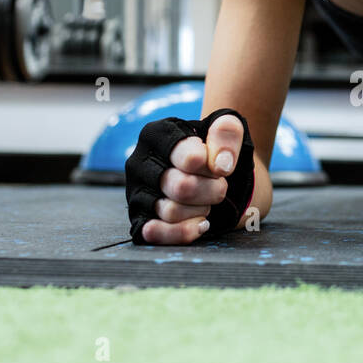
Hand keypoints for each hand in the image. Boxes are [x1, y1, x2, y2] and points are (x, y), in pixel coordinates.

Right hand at [131, 113, 246, 245]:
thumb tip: (221, 164)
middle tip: (218, 185)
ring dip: (201, 209)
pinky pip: (155, 233)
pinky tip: (201, 223)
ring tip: (205, 199)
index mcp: (156, 134)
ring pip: (171, 211)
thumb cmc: (212, 148)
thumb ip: (227, 133)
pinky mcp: (138, 219)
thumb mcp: (226, 128)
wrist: (205, 173)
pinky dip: (184, 232)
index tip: (220, 166)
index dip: (214, 168)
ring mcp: (135, 193)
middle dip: (213, 191)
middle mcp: (139, 163)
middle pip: (183, 188)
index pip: (192, 159)